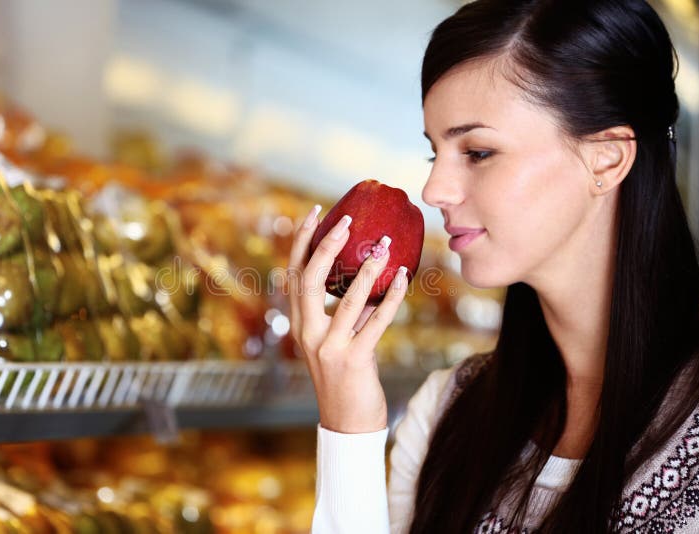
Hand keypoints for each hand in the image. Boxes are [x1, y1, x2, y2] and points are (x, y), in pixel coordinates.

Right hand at [287, 205, 409, 432]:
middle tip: (347, 221)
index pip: (294, 275)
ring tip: (385, 245)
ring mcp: (329, 347)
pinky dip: (392, 298)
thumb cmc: (345, 377)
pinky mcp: (354, 360)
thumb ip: (343, 312)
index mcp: (300, 324)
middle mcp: (308, 333)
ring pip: (347, 300)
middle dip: (326, 245)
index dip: (301, 242)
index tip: (314, 213)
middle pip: (310, 280)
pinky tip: (404, 278)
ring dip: (367, 269)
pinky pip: (376, 322)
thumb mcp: (335, 340)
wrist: (347, 422)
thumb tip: (368, 276)